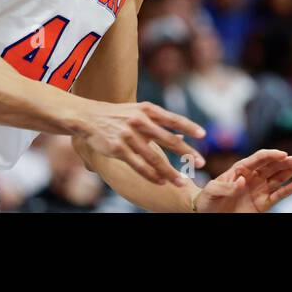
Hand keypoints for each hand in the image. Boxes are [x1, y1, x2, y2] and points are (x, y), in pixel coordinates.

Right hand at [77, 100, 205, 184]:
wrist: (88, 117)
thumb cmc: (118, 115)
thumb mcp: (139, 111)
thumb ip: (159, 122)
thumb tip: (183, 137)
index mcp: (147, 110)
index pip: (173, 119)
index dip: (189, 126)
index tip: (203, 135)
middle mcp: (140, 121)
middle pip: (169, 139)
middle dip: (187, 152)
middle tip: (201, 162)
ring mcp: (129, 136)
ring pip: (155, 158)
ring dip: (170, 172)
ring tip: (182, 182)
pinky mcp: (118, 149)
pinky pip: (139, 166)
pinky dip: (152, 176)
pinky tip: (162, 182)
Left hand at [194, 149, 291, 212]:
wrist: (207, 215)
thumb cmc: (207, 199)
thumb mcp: (212, 191)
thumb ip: (227, 186)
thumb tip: (242, 181)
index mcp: (241, 169)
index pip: (259, 158)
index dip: (271, 155)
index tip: (282, 154)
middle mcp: (253, 177)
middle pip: (273, 166)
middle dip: (287, 161)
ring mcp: (258, 190)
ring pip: (278, 178)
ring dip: (291, 170)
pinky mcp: (262, 204)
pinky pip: (277, 196)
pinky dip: (287, 190)